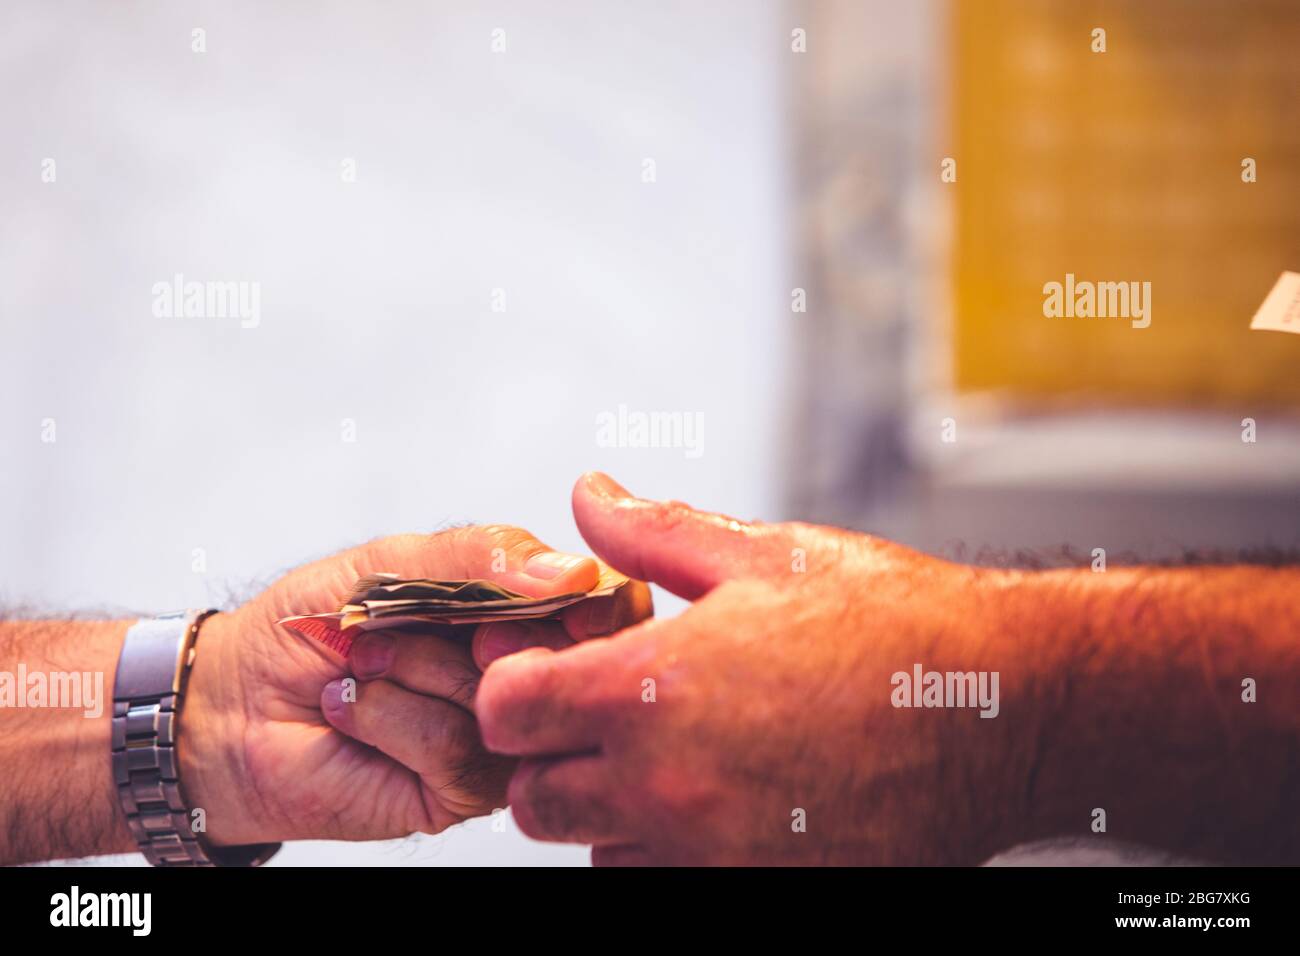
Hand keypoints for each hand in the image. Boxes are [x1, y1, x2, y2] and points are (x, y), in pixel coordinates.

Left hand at [177, 525, 626, 846]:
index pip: (601, 604)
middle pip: (566, 656)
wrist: (232, 702)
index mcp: (517, 614)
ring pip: (505, 702)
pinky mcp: (460, 791)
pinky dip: (391, 717)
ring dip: (413, 669)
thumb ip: (483, 557)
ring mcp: (496, 739)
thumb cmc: (310, 628)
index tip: (538, 592)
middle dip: (481, 631)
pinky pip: (459, 749)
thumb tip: (574, 571)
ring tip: (364, 664)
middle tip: (427, 625)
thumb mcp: (393, 564)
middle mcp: (517, 678)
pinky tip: (354, 711)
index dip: (581, 599)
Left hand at [475, 474, 1034, 864]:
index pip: (508, 712)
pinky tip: (727, 802)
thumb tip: (586, 494)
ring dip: (615, 813)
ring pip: (600, 854)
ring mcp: (717, 856)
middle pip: (536, 801)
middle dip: (554, 757)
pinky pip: (671, 888)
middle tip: (609, 717)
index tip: (553, 672)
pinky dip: (674, 855)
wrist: (1007, 709)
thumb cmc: (892, 624)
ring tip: (678, 758)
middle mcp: (671, 786)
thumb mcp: (766, 556)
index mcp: (654, 689)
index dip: (519, 687)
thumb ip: (653, 532)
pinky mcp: (764, 892)